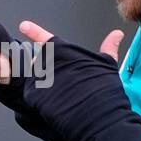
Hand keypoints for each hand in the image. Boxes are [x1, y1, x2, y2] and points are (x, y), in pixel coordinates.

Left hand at [17, 21, 135, 140]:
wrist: (97, 115)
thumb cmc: (104, 89)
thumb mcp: (106, 64)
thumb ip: (108, 48)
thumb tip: (117, 33)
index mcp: (63, 50)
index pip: (44, 38)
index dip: (33, 31)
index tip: (23, 26)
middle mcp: (47, 60)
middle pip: (39, 62)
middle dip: (47, 71)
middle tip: (64, 85)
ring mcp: (39, 78)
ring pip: (35, 78)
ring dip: (44, 85)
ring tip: (62, 96)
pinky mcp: (33, 95)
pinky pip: (32, 95)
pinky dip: (42, 100)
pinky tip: (57, 106)